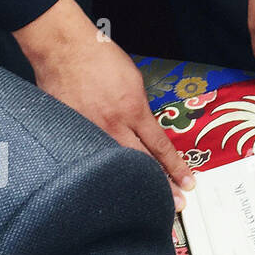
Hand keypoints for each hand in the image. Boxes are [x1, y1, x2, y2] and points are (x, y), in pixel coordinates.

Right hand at [15, 0, 194, 208]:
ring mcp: (89, 131)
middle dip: (161, 186)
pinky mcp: (70, 131)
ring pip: (115, 165)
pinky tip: (108, 184)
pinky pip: (89, 156)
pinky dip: (100, 171)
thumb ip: (139, 108)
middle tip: (176, 204)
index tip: (188, 183)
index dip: (176, 167)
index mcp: (133, 110)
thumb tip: (143, 127)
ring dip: (132, 183)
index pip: (160, 146)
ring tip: (146, 203)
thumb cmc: (101, 58)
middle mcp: (113, 125)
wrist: (66, 50)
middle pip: (142, 163)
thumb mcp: (133, 81)